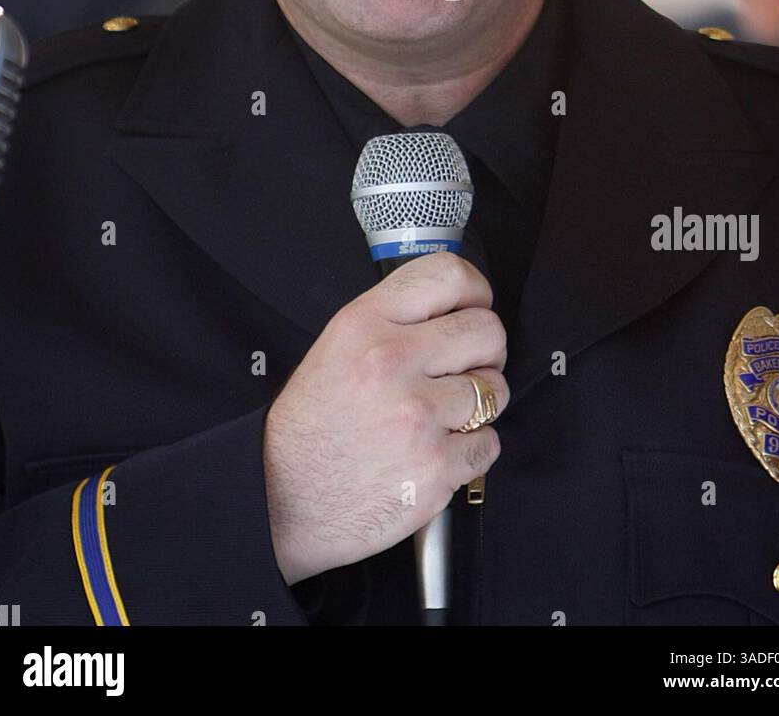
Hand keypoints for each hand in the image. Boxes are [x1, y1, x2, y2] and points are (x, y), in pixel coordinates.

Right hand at [262, 250, 508, 585]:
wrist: (283, 502)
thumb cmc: (311, 428)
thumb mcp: (335, 348)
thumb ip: (392, 321)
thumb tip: (453, 309)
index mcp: (365, 324)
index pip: (449, 275)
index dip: (476, 290)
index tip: (475, 307)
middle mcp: (392, 361)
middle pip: (487, 330)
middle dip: (485, 352)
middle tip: (463, 370)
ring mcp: (418, 416)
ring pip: (495, 389)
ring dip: (479, 405)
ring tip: (444, 416)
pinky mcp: (436, 467)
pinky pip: (488, 443)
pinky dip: (471, 451)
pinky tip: (437, 452)